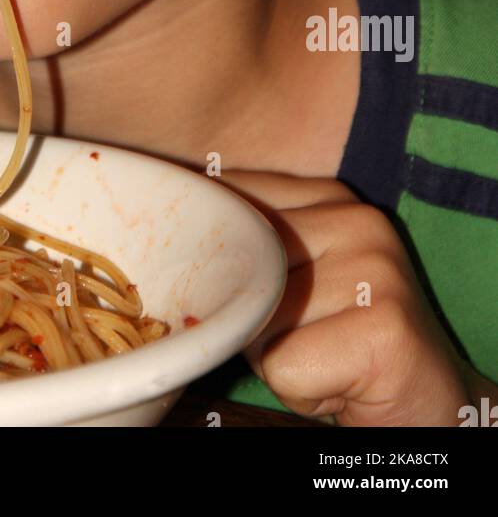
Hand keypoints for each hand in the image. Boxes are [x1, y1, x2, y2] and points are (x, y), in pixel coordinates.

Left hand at [219, 169, 470, 425]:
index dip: (211, 255)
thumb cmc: (343, 342)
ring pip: (257, 320)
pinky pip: (286, 366)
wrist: (429, 401)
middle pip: (239, 266)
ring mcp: (376, 268)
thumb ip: (250, 244)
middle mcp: (356, 219)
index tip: (235, 290)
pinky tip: (340, 385)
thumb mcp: (294, 278)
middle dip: (249, 317)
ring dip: (274, 359)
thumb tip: (167, 234)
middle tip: (301, 338)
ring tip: (324, 359)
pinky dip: (299, 392)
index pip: (230, 198)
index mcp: (329, 195)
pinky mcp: (384, 326)